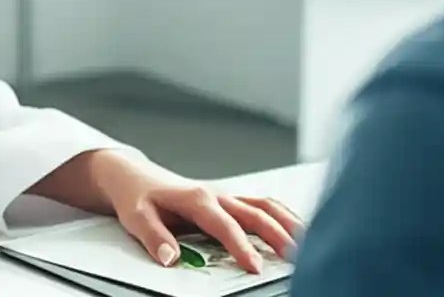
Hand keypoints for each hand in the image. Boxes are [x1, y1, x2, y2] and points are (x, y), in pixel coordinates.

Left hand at [93, 153, 302, 272]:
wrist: (134, 177)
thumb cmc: (138, 196)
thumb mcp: (136, 217)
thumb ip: (154, 237)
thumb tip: (170, 257)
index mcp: (197, 199)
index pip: (226, 225)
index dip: (242, 247)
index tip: (254, 267)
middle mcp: (216, 195)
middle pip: (256, 213)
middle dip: (279, 235)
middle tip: (297, 258)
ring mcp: (226, 196)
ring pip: (266, 205)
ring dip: (288, 222)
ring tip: (309, 242)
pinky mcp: (229, 200)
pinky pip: (263, 205)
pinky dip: (283, 215)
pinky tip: (297, 229)